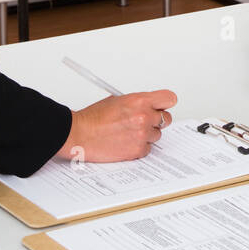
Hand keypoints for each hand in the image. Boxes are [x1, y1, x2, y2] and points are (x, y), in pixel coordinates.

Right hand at [58, 90, 177, 161]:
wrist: (79, 134)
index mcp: (140, 101)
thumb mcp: (117, 100)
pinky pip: (148, 148)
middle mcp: (144, 117)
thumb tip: (149, 105)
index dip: (165, 103)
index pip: (169, 99)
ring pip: (157, 134)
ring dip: (147, 134)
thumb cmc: (93, 118)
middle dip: (156, 120)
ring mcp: (142, 134)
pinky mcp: (137, 150)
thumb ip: (138, 102)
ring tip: (129, 132)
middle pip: (166, 118)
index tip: (162, 106)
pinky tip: (126, 142)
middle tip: (143, 121)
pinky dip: (139, 146)